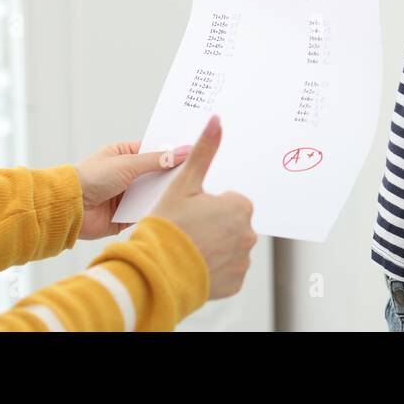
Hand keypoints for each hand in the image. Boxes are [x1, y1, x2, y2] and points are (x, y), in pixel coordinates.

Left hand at [75, 140, 192, 239]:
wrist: (69, 207)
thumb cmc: (92, 177)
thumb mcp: (129, 163)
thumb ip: (158, 160)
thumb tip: (184, 151)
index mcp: (125, 155)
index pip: (155, 152)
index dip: (173, 153)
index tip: (195, 152)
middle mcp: (127, 175)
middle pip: (157, 174)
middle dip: (172, 176)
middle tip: (198, 174)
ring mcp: (127, 196)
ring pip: (154, 194)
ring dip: (165, 195)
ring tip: (191, 193)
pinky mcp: (125, 216)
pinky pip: (146, 212)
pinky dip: (155, 211)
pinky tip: (174, 211)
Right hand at [150, 116, 256, 300]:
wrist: (155, 272)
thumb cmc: (168, 227)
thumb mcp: (183, 184)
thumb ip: (202, 152)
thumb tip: (216, 120)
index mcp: (240, 207)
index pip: (230, 202)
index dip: (208, 206)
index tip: (191, 214)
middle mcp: (248, 233)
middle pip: (231, 225)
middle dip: (214, 227)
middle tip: (187, 232)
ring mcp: (243, 261)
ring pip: (230, 249)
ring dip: (214, 249)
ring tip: (188, 251)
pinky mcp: (236, 283)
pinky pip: (228, 273)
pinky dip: (214, 271)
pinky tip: (194, 268)